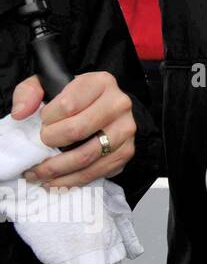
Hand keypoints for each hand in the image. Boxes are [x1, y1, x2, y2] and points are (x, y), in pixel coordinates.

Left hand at [12, 72, 136, 187]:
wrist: (103, 109)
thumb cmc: (74, 98)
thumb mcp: (48, 86)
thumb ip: (28, 93)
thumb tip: (21, 113)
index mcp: (101, 83)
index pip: (68, 105)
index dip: (47, 119)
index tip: (42, 124)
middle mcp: (119, 104)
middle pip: (78, 130)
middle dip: (49, 143)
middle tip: (38, 147)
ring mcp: (126, 129)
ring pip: (87, 156)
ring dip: (57, 169)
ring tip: (37, 173)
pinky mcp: (127, 151)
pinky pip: (97, 172)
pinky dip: (72, 181)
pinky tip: (55, 180)